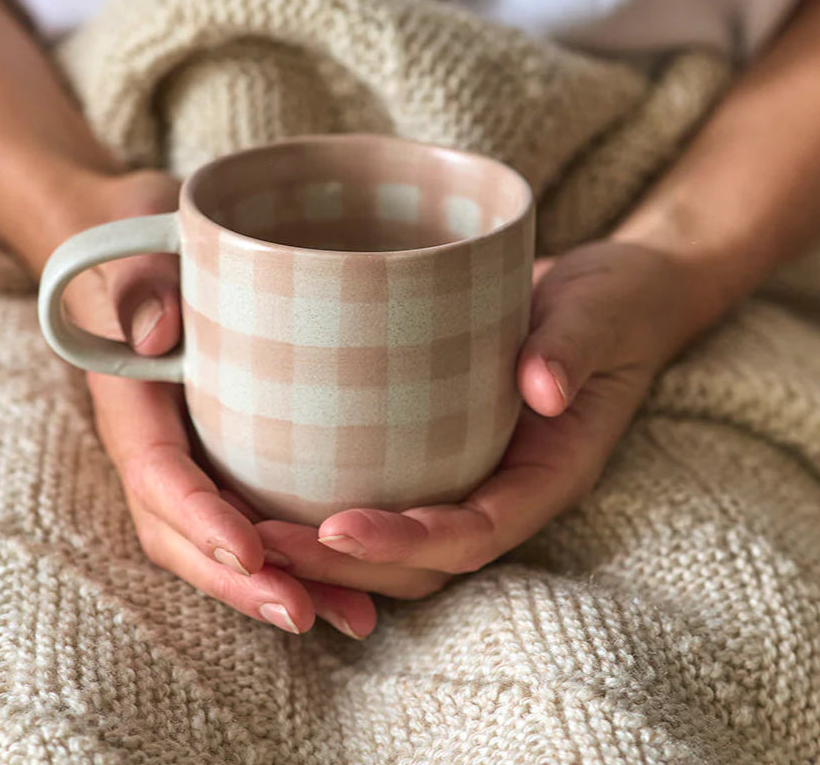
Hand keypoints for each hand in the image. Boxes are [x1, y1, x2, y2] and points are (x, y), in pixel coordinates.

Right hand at [59, 169, 376, 638]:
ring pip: (225, 540)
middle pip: (186, 533)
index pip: (158, 473)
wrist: (154, 250)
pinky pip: (257, 518)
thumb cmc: (149, 245)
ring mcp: (197, 458)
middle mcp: (163, 446)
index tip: (250, 550)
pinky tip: (355, 585)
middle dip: (241, 580)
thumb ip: (138, 284)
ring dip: (279, 585)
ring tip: (347, 617)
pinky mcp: (233, 456)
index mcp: (134, 406)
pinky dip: (300, 558)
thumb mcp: (139, 247)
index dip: (198, 518)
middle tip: (304, 612)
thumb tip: (156, 333)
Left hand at [252, 240, 708, 597]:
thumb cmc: (609, 306)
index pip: (477, 534)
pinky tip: (272, 484)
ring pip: (396, 542)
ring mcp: (471, 472)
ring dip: (325, 549)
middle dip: (343, 563)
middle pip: (421, 559)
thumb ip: (575, 349)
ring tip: (248, 530)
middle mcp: (503, 487)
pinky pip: (388, 491)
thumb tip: (544, 388)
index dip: (408, 544)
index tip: (338, 529)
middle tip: (261, 542)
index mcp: (547, 474)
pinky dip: (332, 501)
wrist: (606, 295)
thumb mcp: (599, 316)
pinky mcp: (441, 445)